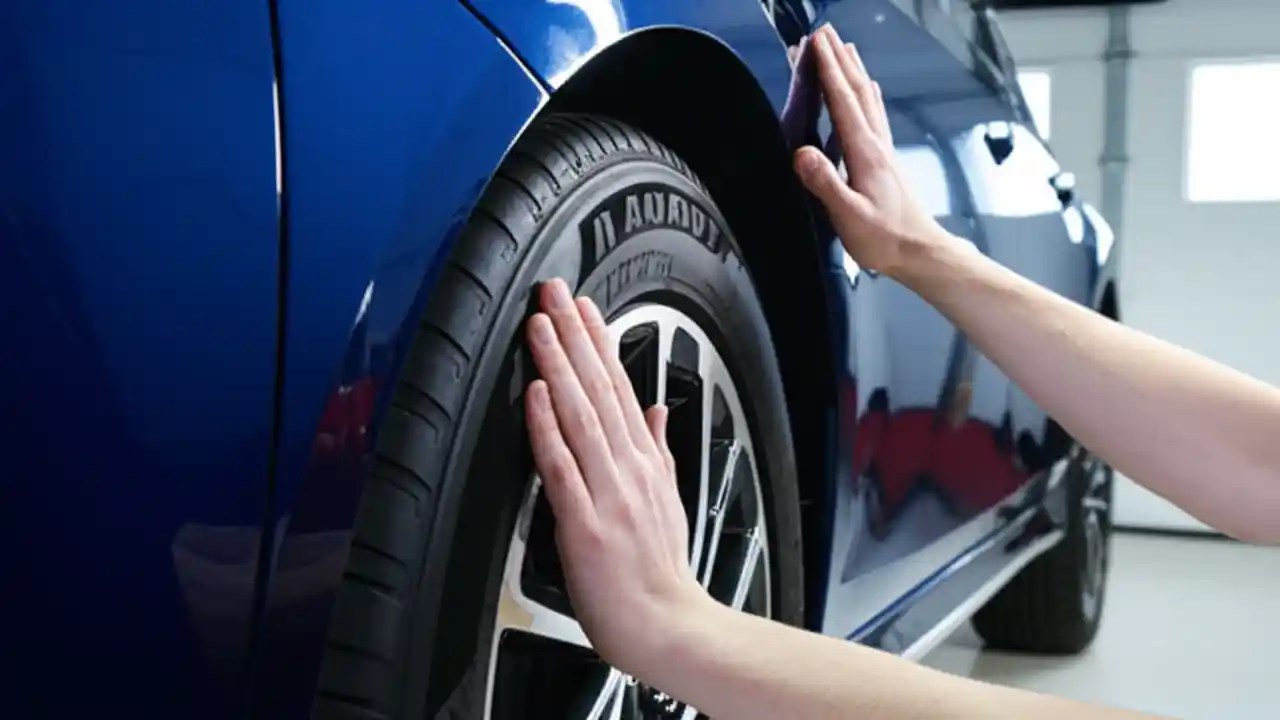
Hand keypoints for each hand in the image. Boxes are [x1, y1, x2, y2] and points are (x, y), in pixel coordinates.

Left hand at [524, 279, 714, 674]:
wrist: (666, 626)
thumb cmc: (662, 572)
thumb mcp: (669, 499)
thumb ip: (658, 450)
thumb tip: (655, 409)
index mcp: (643, 462)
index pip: (619, 387)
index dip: (600, 342)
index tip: (585, 307)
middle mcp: (627, 468)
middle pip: (598, 388)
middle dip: (575, 335)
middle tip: (554, 293)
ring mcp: (607, 492)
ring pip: (579, 415)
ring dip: (558, 366)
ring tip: (540, 326)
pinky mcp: (584, 522)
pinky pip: (562, 467)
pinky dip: (547, 428)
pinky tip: (535, 395)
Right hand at [793, 25, 955, 278]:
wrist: (920, 253)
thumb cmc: (884, 239)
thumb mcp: (848, 215)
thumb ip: (825, 183)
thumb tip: (801, 152)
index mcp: (864, 152)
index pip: (842, 101)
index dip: (828, 69)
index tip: (815, 42)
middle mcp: (876, 144)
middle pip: (856, 91)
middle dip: (839, 59)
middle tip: (825, 32)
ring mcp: (883, 151)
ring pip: (867, 100)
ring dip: (853, 71)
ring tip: (845, 48)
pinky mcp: (885, 161)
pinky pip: (874, 116)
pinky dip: (867, 95)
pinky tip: (868, 91)